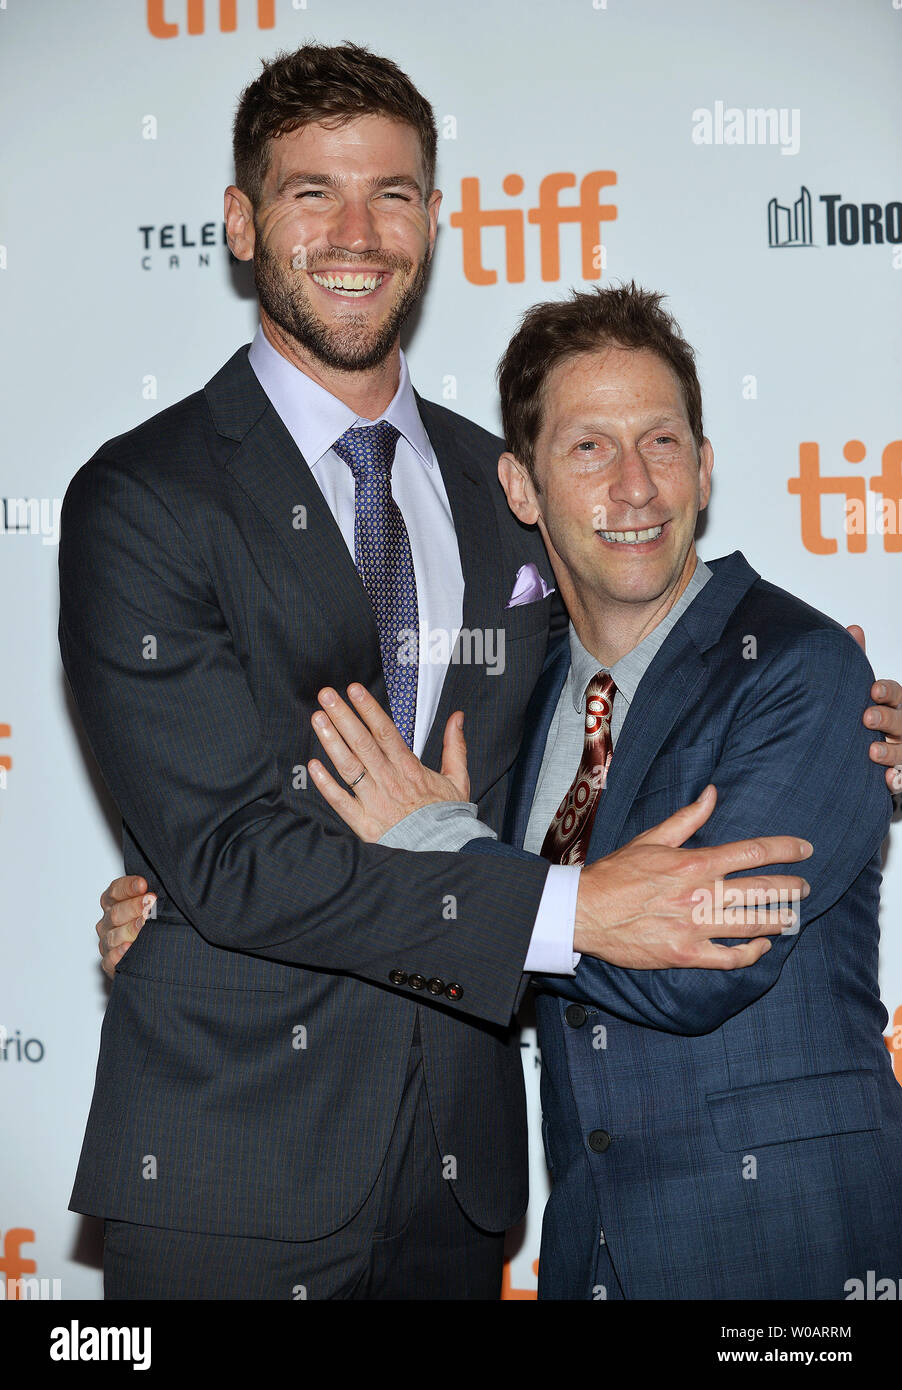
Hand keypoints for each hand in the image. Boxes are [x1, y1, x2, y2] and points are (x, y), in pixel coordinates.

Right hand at [96, 876, 155, 979]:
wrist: (157, 956)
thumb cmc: (156, 924)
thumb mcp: (154, 906)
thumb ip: (153, 896)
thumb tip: (169, 884)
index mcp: (115, 904)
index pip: (115, 891)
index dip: (128, 887)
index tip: (143, 884)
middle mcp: (108, 922)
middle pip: (116, 912)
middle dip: (134, 906)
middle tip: (151, 903)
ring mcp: (108, 943)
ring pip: (113, 936)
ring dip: (130, 929)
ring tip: (144, 925)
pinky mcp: (110, 964)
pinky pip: (109, 960)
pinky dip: (117, 955)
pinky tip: (128, 948)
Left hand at [308, 683, 467, 840]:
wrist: (444, 852)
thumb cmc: (447, 817)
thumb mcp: (458, 779)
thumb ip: (455, 746)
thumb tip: (457, 718)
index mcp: (410, 769)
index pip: (385, 732)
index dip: (369, 709)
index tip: (354, 690)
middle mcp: (390, 781)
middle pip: (363, 743)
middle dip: (344, 717)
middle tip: (327, 695)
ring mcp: (375, 802)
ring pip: (349, 767)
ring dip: (332, 741)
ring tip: (318, 719)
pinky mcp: (364, 824)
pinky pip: (341, 801)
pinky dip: (326, 784)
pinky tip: (313, 765)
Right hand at [574, 785, 811, 968]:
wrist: (586, 911)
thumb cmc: (617, 873)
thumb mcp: (652, 838)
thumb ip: (688, 818)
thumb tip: (712, 793)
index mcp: (694, 862)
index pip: (752, 852)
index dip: (785, 850)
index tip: (805, 850)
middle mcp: (700, 894)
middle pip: (763, 889)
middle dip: (792, 887)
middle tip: (805, 886)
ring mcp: (695, 927)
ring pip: (753, 923)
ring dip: (781, 918)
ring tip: (794, 915)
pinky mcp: (686, 954)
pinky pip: (730, 958)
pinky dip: (753, 953)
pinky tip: (763, 945)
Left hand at [847, 625, 901, 792]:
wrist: (863, 753)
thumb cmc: (866, 714)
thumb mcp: (861, 690)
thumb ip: (858, 660)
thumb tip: (854, 628)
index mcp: (893, 704)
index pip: (896, 694)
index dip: (887, 692)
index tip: (873, 690)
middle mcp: (901, 727)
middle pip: (901, 721)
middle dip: (887, 719)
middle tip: (867, 718)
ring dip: (891, 752)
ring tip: (871, 751)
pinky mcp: (898, 774)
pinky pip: (901, 779)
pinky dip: (895, 780)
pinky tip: (885, 782)